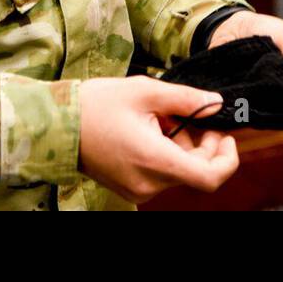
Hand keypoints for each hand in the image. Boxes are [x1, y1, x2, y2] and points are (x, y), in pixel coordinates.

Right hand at [77, 75, 239, 204]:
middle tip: (192, 114)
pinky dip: (166, 153)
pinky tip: (152, 130)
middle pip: (195, 171)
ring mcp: (138, 189)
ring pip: (178, 171)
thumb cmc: (96, 104)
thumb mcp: (145, 91)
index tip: (225, 134)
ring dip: (182, 146)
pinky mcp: (129, 188)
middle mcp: (149, 184)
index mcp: (154, 161)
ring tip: (164, 118)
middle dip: (202, 143)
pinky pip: (161, 174)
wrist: (55, 124)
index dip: (227, 158)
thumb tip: (216, 105)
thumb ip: (186, 100)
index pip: (210, 177)